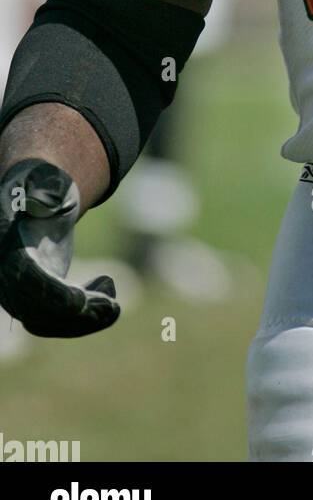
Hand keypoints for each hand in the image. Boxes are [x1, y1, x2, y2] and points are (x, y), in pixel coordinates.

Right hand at [0, 158, 118, 337]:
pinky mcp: (35, 297)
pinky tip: (107, 294)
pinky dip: (83, 318)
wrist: (36, 195)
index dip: (48, 292)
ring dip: (82, 322)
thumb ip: (47, 187)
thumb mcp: (44, 177)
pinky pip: (54, 320)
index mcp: (6, 245)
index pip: (22, 277)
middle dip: (73, 314)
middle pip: (32, 309)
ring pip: (44, 322)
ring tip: (114, 307)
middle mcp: (5, 274)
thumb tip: (51, 200)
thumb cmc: (42, 182)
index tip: (80, 300)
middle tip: (113, 306)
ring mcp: (17, 289)